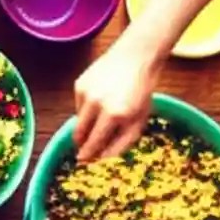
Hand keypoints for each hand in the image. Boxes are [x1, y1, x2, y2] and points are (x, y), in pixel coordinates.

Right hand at [73, 43, 156, 161]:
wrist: (134, 57)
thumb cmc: (141, 91)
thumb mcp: (139, 120)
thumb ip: (122, 142)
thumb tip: (102, 158)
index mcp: (115, 114)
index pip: (95, 142)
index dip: (88, 154)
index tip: (84, 161)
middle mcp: (97, 104)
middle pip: (80, 134)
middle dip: (81, 144)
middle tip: (84, 149)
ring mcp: (86, 93)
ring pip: (78, 120)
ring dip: (86, 125)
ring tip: (100, 118)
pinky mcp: (79, 84)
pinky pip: (78, 105)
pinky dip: (86, 109)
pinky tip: (99, 101)